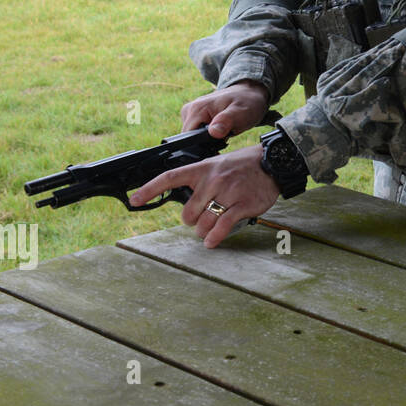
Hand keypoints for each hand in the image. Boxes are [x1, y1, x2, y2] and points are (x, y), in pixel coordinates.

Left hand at [129, 145, 279, 247]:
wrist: (272, 163)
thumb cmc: (242, 167)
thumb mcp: (217, 165)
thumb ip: (200, 182)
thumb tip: (183, 203)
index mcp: (203, 168)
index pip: (170, 177)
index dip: (149, 189)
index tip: (133, 200)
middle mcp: (213, 179)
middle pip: (188, 212)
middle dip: (191, 221)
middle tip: (200, 219)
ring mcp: (228, 192)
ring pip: (204, 222)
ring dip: (204, 231)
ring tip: (209, 229)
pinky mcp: (242, 205)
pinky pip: (222, 227)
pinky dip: (214, 238)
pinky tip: (211, 242)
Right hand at [180, 81, 269, 138]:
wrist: (249, 94)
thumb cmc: (247, 102)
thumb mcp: (241, 113)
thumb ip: (226, 121)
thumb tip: (213, 132)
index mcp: (197, 108)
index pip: (187, 137)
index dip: (202, 146)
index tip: (219, 143)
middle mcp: (190, 109)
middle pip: (189, 138)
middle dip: (206, 143)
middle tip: (226, 135)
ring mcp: (191, 112)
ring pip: (193, 136)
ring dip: (207, 139)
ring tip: (225, 132)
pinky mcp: (195, 116)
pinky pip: (196, 132)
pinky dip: (208, 135)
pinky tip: (220, 131)